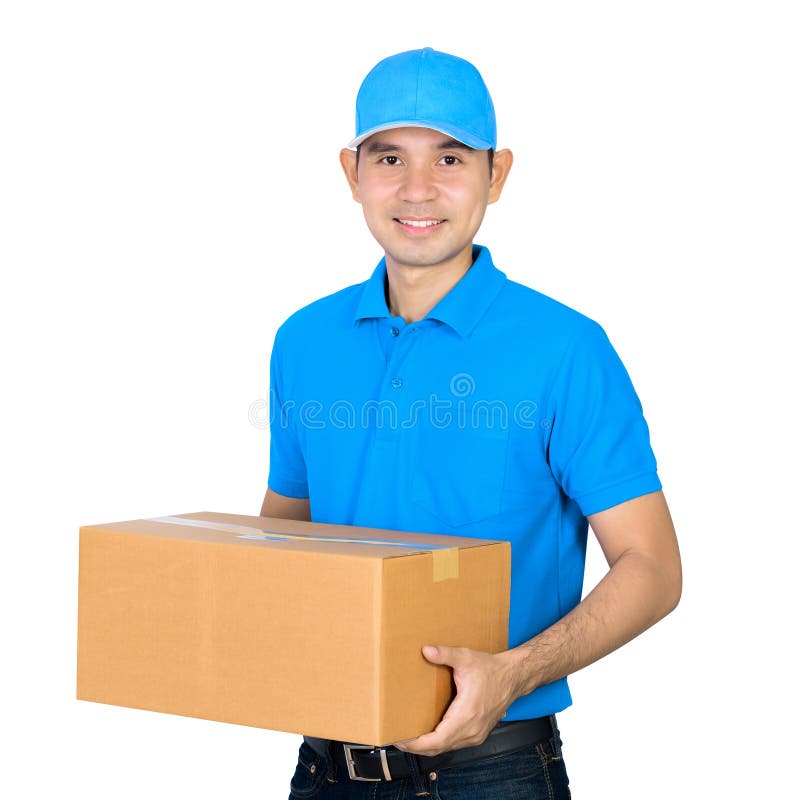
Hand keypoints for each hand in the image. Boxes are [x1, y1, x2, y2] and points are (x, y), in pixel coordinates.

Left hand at [391, 644, 518, 756]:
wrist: (512, 678)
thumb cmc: (490, 670)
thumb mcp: (466, 658)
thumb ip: (445, 654)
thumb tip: (426, 650)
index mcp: (466, 715)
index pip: (437, 740)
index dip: (416, 744)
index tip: (400, 740)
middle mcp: (471, 730)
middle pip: (438, 748)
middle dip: (416, 747)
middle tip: (396, 739)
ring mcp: (475, 735)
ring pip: (446, 748)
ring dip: (427, 746)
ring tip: (408, 738)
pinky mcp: (477, 734)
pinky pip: (454, 744)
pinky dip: (438, 743)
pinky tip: (428, 734)